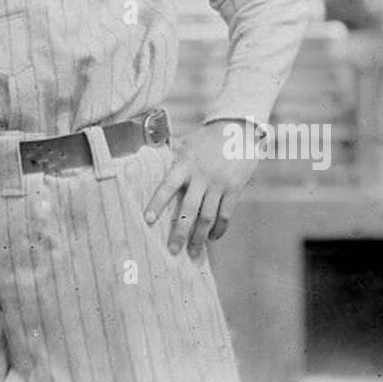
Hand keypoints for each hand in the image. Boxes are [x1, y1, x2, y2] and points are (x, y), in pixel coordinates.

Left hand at [143, 121, 258, 259]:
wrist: (238, 129)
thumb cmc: (206, 138)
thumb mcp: (186, 144)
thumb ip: (171, 158)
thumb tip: (144, 162)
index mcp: (185, 163)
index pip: (167, 186)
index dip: (157, 203)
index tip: (147, 220)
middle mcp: (201, 176)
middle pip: (189, 209)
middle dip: (180, 232)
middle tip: (172, 251)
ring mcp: (219, 183)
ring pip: (208, 217)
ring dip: (199, 237)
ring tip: (193, 252)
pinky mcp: (235, 189)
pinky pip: (225, 214)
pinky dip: (219, 229)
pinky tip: (213, 238)